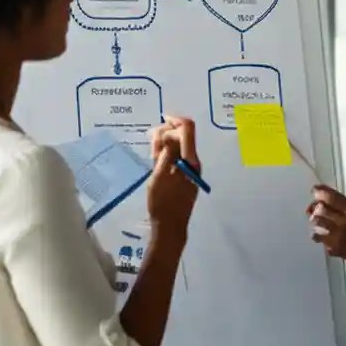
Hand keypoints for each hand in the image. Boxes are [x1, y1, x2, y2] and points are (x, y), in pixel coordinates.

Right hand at [146, 115, 200, 235]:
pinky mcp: (186, 174)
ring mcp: (191, 168)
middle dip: (168, 130)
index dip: (175, 120)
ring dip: (167, 141)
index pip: (188, 129)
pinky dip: (168, 152)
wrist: (171, 226)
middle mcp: (194, 162)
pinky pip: (178, 156)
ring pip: (180, 145)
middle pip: (184, 135)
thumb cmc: (162, 203)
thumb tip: (166, 132)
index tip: (161, 119)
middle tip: (151, 138)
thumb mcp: (158, 176)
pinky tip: (156, 158)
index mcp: (190, 160)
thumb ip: (163, 153)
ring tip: (152, 149)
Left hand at [307, 185, 345, 273]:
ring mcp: (342, 239)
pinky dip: (325, 241)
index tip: (315, 190)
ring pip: (319, 229)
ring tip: (318, 225)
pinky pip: (327, 246)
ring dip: (317, 225)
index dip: (322, 192)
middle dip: (316, 209)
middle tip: (312, 208)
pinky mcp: (342, 253)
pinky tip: (327, 241)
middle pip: (321, 212)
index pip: (333, 198)